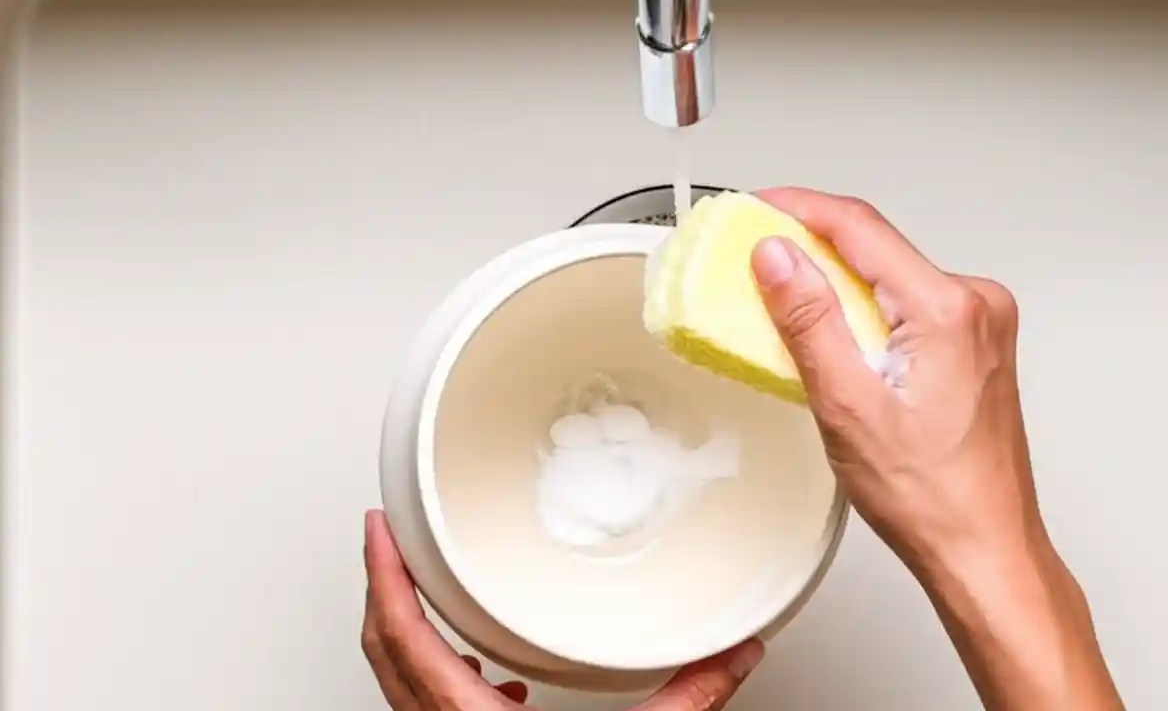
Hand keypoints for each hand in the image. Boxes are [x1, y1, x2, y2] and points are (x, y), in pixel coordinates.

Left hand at [361, 510, 764, 710]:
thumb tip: (731, 655)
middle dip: (383, 586)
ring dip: (407, 630)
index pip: (401, 633)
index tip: (378, 532)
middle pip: (384, 648)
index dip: (382, 576)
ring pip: (399, 678)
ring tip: (424, 593)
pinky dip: (445, 674)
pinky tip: (488, 675)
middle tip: (389, 540)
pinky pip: (430, 706)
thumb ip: (685, 700)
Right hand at [749, 187, 1034, 572]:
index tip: (756, 206)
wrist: (985, 547)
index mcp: (949, 310)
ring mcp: (982, 324)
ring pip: (891, 275)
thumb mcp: (848, 405)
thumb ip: (809, 321)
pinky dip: (865, 309)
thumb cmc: (932, 496)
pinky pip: (909, 303)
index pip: (860, 227)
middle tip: (755, 256)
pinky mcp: (976, 344)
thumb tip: (778, 257)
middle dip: (812, 246)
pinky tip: (833, 335)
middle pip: (876, 247)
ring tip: (785, 302)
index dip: (799, 208)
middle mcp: (976, 305)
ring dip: (837, 282)